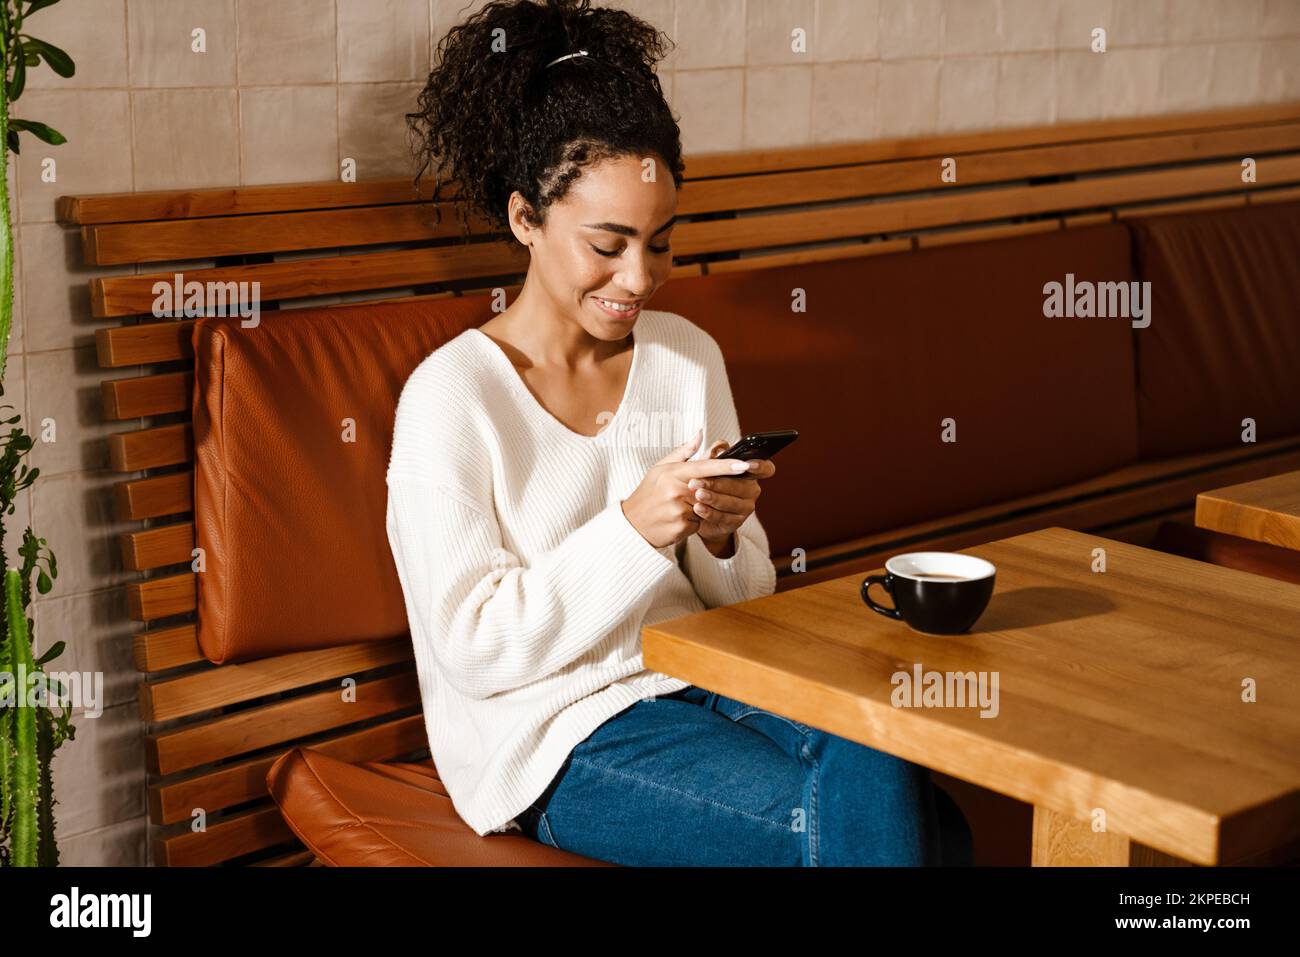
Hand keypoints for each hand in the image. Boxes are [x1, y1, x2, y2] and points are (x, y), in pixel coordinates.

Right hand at [620, 429, 761, 547]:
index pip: (704, 467)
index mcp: (673, 473)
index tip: (745, 464)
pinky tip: (676, 520)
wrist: (632, 524)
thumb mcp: (660, 468)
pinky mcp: (681, 528)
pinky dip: (693, 522)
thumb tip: (700, 433)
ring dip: (699, 508)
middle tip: (697, 493)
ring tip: (677, 508)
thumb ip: (683, 452)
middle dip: (710, 492)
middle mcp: (675, 490)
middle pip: (708, 489)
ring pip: (705, 507)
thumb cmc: (648, 493)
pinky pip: (699, 523)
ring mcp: (678, 510)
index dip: (726, 466)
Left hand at [689, 439, 774, 548]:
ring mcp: (746, 507)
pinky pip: (724, 517)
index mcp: (748, 472)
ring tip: (697, 494)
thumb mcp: (702, 467)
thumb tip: (719, 447)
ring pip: (731, 502)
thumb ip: (710, 456)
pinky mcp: (736, 522)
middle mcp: (751, 489)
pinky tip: (698, 508)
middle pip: (740, 486)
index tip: (747, 465)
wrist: (695, 510)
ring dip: (713, 498)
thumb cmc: (702, 482)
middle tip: (698, 481)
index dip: (760, 466)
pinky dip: (709, 512)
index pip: (765, 468)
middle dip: (717, 483)